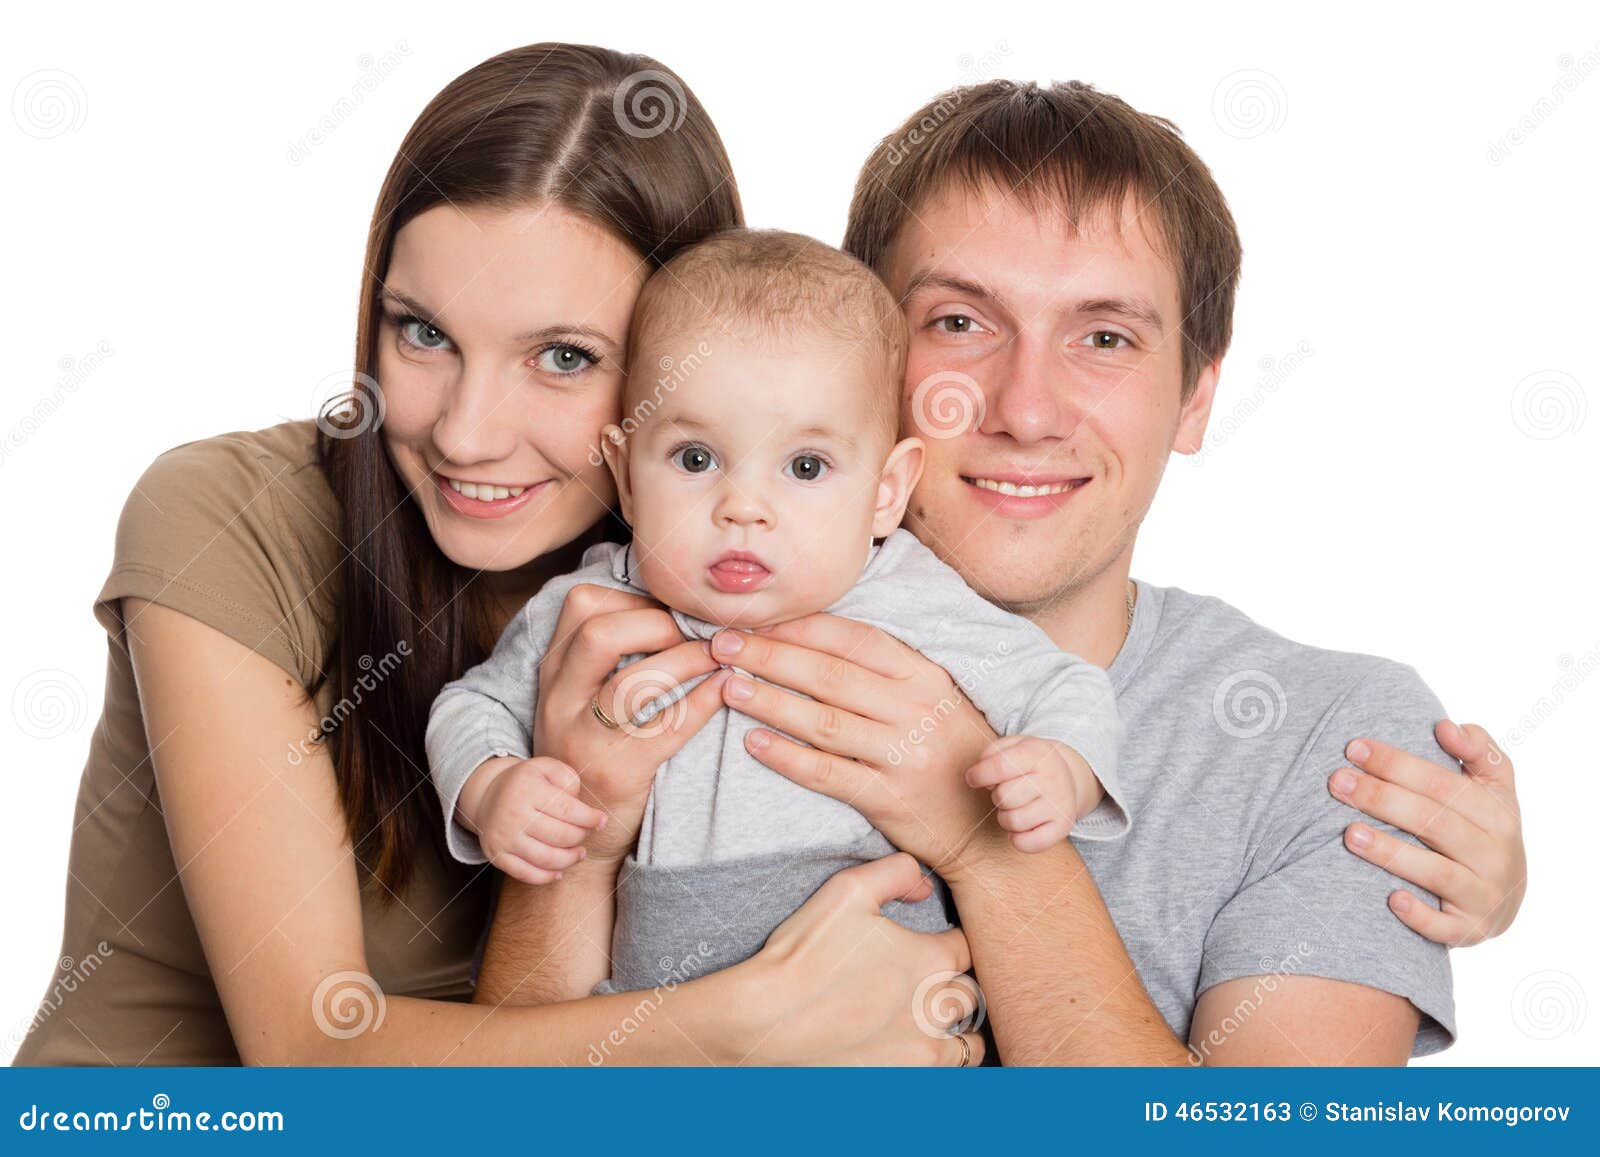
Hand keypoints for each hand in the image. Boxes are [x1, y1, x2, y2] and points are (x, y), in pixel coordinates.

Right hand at [464, 756, 608, 885]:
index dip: (589, 819)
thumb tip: (581, 806)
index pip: (567, 810)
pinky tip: (560, 871)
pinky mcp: (496, 855)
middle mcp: (512, 815)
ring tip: (580, 853)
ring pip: (546, 859)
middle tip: (586, 833)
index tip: (602, 822)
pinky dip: (546, 877)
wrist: (488, 794)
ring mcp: (503, 838)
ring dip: (570, 859)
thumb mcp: (546, 767)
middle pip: (560, 836)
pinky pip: (526, 874)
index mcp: (527, 790)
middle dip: (580, 837)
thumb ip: (568, 779)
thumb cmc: (527, 781)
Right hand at [532, 584, 728, 863]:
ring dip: (688, 660)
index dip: (634, 598)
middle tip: (696, 633)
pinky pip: (665, 728)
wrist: (575, 828)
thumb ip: (610, 654)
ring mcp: (584, 737)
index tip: (672, 611)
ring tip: (721, 657)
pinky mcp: (617, 771)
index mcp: (555, 671)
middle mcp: (561, 699)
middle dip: (657, 624)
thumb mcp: (581, 696)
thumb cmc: (594, 748)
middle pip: (599, 634)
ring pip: (633, 682)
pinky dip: (702, 702)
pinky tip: (724, 690)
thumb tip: (676, 605)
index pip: (583, 605)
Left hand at [713, 613, 1005, 877]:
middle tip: (723, 646)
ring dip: (770, 702)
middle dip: (769, 656)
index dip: (800, 627)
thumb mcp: (932, 698)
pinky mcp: (888, 798)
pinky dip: (787, 757)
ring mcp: (902, 755)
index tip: (757, 621)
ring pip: (823, 721)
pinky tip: (754, 743)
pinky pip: (827, 774)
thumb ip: (885, 670)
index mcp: (924, 676)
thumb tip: (811, 637)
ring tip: (729, 687)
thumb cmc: (948, 750)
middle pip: (829, 675)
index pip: (853, 639)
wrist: (984, 822)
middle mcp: (915, 710)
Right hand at [730, 853, 985, 1064]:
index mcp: (930, 959)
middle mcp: (936, 1008)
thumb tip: (925, 886)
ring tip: (932, 1023)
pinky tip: (917, 1053)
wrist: (766, 1020)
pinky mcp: (905, 1080)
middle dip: (956, 985)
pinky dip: (939, 1064)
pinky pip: (948, 1077)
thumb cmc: (804, 954)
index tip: (935, 945)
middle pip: (972, 995)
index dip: (953, 943)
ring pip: (971, 1044)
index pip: (968, 947)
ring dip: (957, 1031)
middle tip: (930, 983)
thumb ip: (897, 873)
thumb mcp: (847, 889)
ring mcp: (923, 1052)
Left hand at [965, 737, 1099, 852]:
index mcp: (1038, 754)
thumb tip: (977, 777)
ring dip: (1004, 818)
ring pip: (1013, 821)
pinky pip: (1029, 843)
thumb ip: (990, 754)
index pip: (1001, 766)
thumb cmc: (1029, 763)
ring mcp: (1060, 804)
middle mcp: (1052, 778)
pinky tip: (1019, 828)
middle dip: (996, 797)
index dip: (979, 775)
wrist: (1069, 777)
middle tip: (1004, 793)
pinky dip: (1017, 840)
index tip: (973, 778)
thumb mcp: (1012, 746)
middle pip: (1004, 796)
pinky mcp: (1063, 827)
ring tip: (1013, 808)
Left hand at [1330, 720, 1525, 945]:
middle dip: (1382, 798)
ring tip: (1349, 833)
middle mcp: (1497, 855)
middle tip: (1337, 782)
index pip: (1444, 783)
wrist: (1502, 899)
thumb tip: (1448, 726)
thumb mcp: (1493, 789)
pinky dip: (1419, 915)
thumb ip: (1478, 751)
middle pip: (1435, 822)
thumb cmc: (1483, 830)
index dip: (1399, 763)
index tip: (1355, 747)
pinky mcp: (1471, 931)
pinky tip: (1390, 899)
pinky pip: (1445, 928)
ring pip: (1437, 872)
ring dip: (1392, 853)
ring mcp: (1485, 895)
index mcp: (1500, 814)